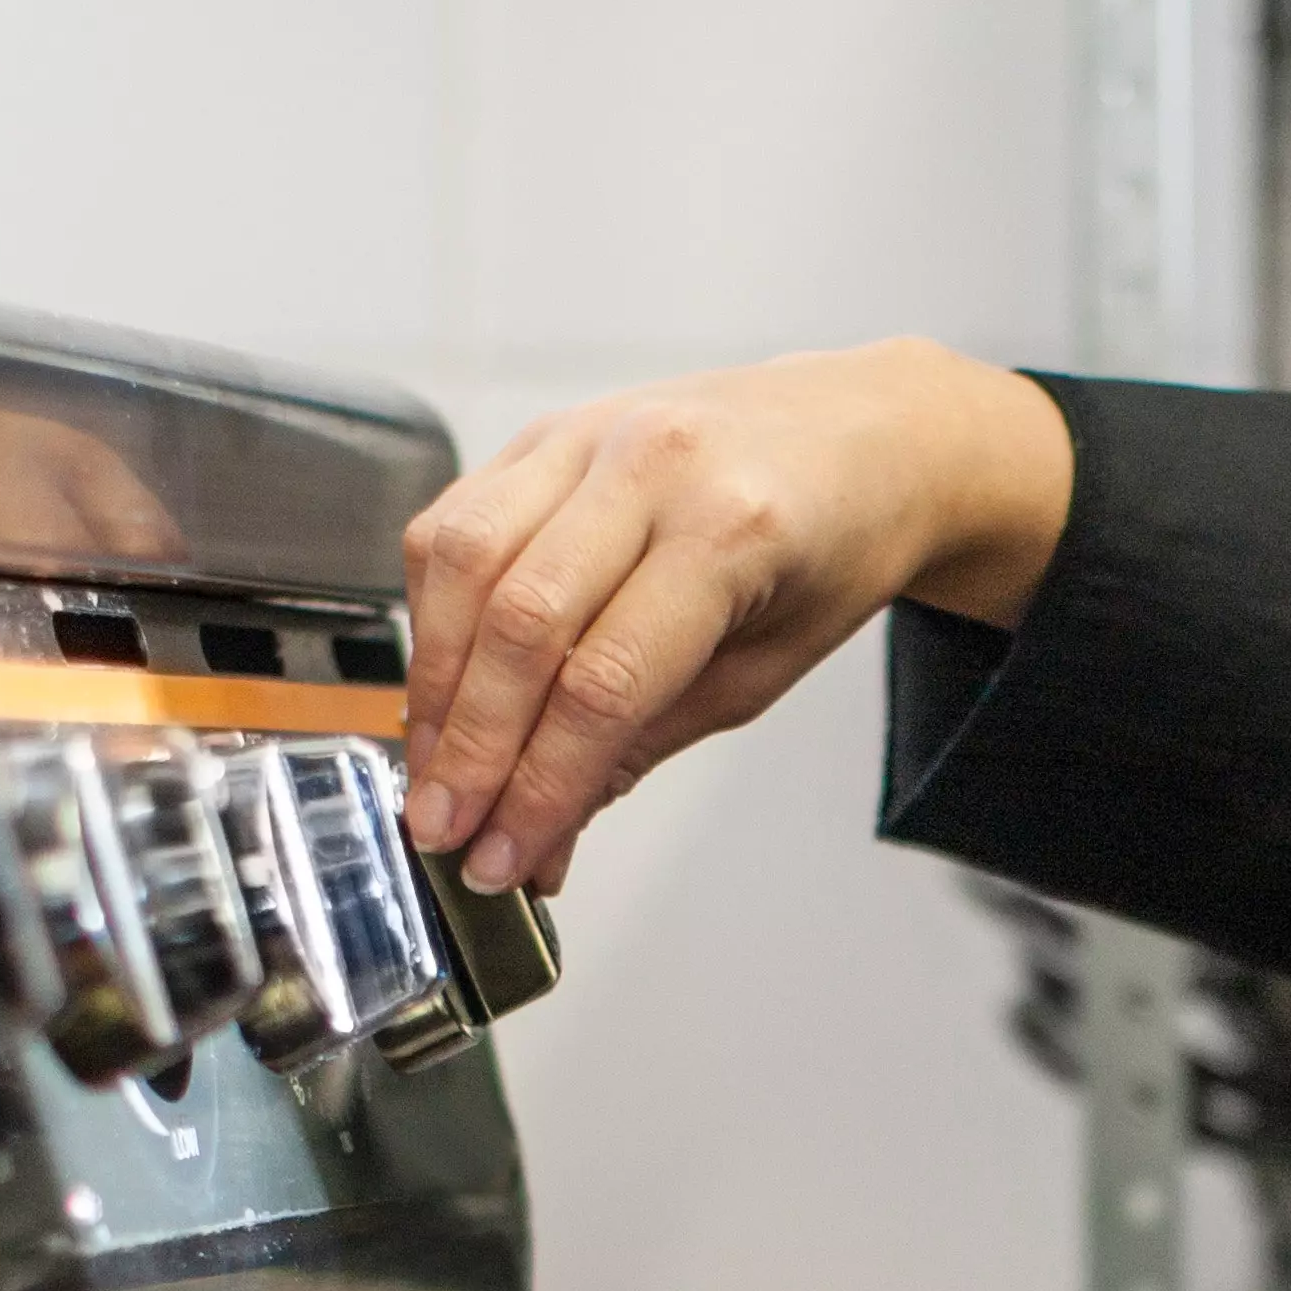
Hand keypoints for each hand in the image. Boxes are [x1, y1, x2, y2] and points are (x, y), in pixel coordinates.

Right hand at [395, 336, 1072, 896]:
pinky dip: (433, 612)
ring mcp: (587, 435)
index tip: (499, 858)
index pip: (603, 683)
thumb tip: (540, 836)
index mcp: (731, 529)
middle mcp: (650, 465)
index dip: (538, 786)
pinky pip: (453, 522)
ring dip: (434, 684)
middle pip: (521, 623)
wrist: (859, 435)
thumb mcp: (761, 672)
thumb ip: (639, 745)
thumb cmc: (827, 551)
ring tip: (431, 770)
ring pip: (464, 561)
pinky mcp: (542, 432)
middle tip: (443, 830)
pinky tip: (441, 682)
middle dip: (472, 749)